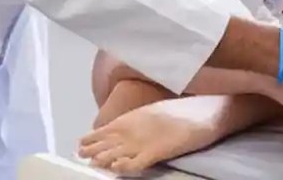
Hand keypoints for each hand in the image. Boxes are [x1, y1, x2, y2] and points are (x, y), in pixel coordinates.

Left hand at [78, 97, 227, 173]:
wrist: (202, 113)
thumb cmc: (179, 114)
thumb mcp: (151, 114)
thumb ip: (137, 122)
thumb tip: (123, 129)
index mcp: (132, 119)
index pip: (105, 130)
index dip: (92, 138)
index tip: (80, 143)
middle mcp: (134, 130)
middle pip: (108, 143)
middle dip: (93, 150)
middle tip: (80, 156)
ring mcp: (144, 141)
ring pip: (117, 153)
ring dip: (104, 158)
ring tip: (91, 162)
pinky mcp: (157, 152)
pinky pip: (138, 162)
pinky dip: (126, 166)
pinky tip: (117, 168)